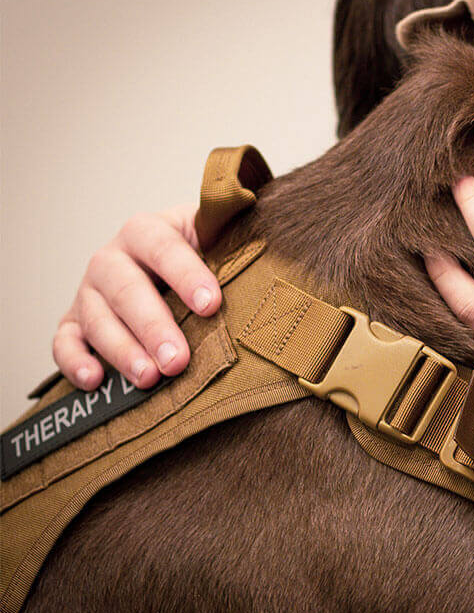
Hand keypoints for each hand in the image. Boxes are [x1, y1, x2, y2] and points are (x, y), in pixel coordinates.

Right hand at [54, 204, 220, 390]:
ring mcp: (89, 291)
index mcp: (148, 231)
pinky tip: (94, 380)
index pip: (164, 248)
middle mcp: (112, 258)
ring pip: (96, 318)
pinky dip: (74, 360)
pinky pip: (64, 341)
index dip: (186, 275)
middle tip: (177, 360)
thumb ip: (232, 241)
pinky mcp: (73, 321)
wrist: (165, 263)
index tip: (211, 305)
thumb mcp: (214, 239)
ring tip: (148, 378)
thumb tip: (271, 250)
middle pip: (126, 288)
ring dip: (122, 350)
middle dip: (153, 326)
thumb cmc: (200, 256)